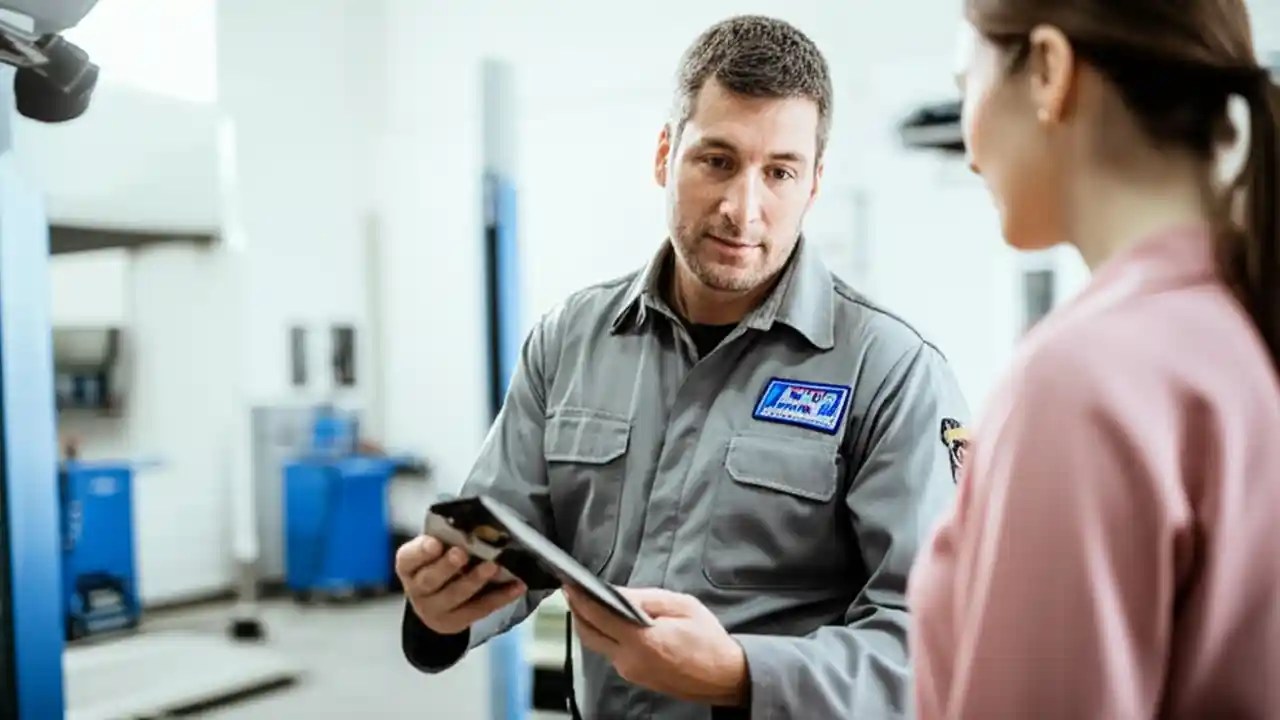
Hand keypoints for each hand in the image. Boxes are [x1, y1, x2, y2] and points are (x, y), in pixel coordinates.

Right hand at [395, 535, 525, 635]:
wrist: (437, 598)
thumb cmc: (440, 561)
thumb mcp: (437, 547)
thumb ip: (448, 538)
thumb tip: (475, 527)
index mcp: (408, 566)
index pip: (408, 559)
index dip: (421, 552)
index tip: (436, 542)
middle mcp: (417, 590)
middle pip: (430, 580)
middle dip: (448, 566)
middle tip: (463, 553)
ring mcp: (434, 610)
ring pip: (455, 596)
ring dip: (475, 580)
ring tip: (493, 566)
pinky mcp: (455, 622)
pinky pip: (479, 610)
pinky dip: (500, 597)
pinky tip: (517, 585)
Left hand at [564, 585, 748, 706]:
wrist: (724, 677)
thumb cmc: (708, 641)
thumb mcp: (682, 606)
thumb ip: (646, 599)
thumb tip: (617, 593)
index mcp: (642, 641)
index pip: (598, 616)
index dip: (580, 599)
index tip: (569, 584)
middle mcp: (629, 660)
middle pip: (588, 634)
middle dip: (576, 611)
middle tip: (571, 592)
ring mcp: (630, 672)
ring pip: (597, 645)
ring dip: (589, 624)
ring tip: (586, 603)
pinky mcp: (635, 677)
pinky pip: (611, 653)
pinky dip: (605, 635)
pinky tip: (609, 622)